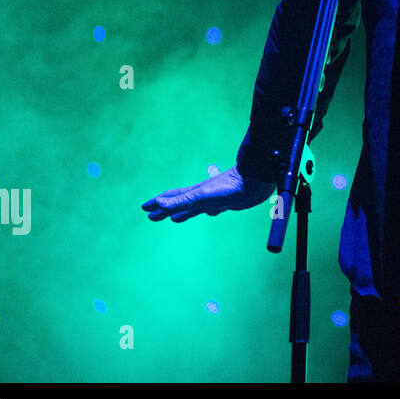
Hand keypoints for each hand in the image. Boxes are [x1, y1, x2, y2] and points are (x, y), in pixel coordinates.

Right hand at [141, 166, 276, 222]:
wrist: (256, 180)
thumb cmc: (229, 187)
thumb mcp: (201, 196)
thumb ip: (181, 201)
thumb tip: (158, 203)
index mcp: (193, 193)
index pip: (170, 198)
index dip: (157, 203)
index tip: (143, 208)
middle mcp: (202, 195)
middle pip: (180, 202)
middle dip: (165, 209)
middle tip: (153, 215)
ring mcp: (215, 198)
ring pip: (195, 206)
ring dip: (183, 211)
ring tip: (175, 218)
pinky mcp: (229, 202)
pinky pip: (214, 208)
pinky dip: (209, 210)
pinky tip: (212, 211)